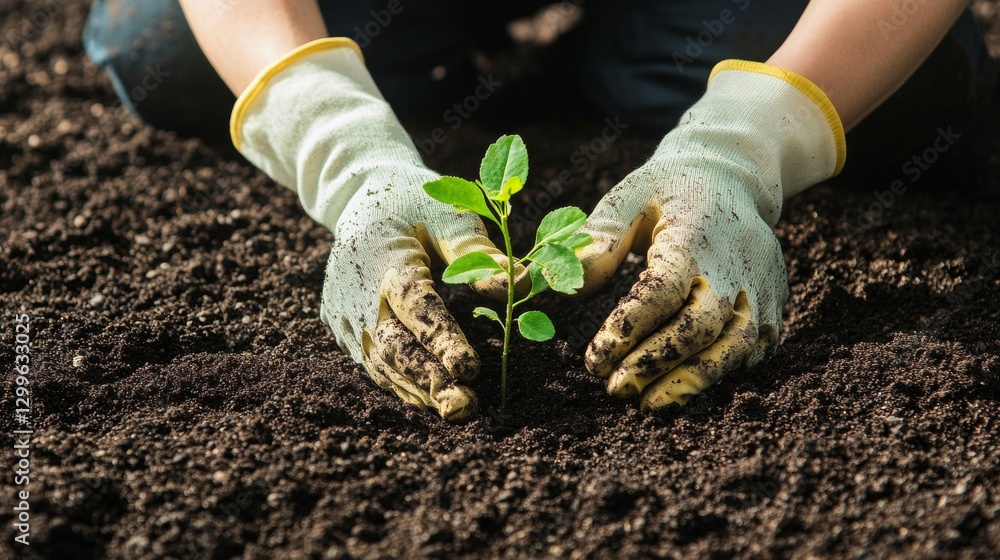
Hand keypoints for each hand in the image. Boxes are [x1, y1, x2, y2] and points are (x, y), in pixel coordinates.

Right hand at [321, 167, 508, 421]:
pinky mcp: (340, 324)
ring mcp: (343, 312)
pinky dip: (400, 382)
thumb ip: (479, 252)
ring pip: (379, 362)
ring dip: (417, 388)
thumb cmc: (414, 203)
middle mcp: (355, 291)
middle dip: (429, 379)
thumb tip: (524, 283)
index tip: (469, 368)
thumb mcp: (448, 213)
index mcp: (384, 258)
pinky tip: (430, 396)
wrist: (358, 197)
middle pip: (392, 346)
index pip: (415, 306)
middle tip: (465, 406)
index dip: (441, 339)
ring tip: (456, 409)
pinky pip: (370, 361)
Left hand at [576, 60, 845, 410]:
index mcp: (695, 233)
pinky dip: (718, 376)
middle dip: (656, 362)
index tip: (595, 356)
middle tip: (613, 388)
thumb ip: (596, 242)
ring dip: (690, 381)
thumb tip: (560, 287)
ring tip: (646, 404)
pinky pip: (751, 351)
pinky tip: (679, 389)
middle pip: (702, 325)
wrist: (734, 175)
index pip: (664, 289)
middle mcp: (736, 263)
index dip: (630, 326)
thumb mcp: (627, 199)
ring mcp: (761, 287)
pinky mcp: (771, 306)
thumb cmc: (667, 191)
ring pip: (735, 346)